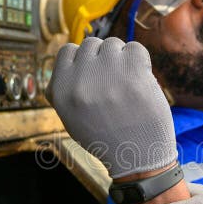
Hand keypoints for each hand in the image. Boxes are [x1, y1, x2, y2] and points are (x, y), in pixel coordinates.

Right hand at [47, 37, 176, 177]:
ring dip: (122, 58)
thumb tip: (74, 58)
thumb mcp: (71, 117)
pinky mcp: (133, 72)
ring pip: (113, 44)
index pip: (67, 51)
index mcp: (61, 90)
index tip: (94, 72)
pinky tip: (141, 79)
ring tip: (128, 82)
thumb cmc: (106, 138)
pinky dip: (140, 60)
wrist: (137, 159)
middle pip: (91, 44)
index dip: (83, 59)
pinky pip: (135, 48)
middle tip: (114, 79)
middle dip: (103, 57)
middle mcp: (80, 79)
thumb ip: (67, 87)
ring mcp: (107, 73)